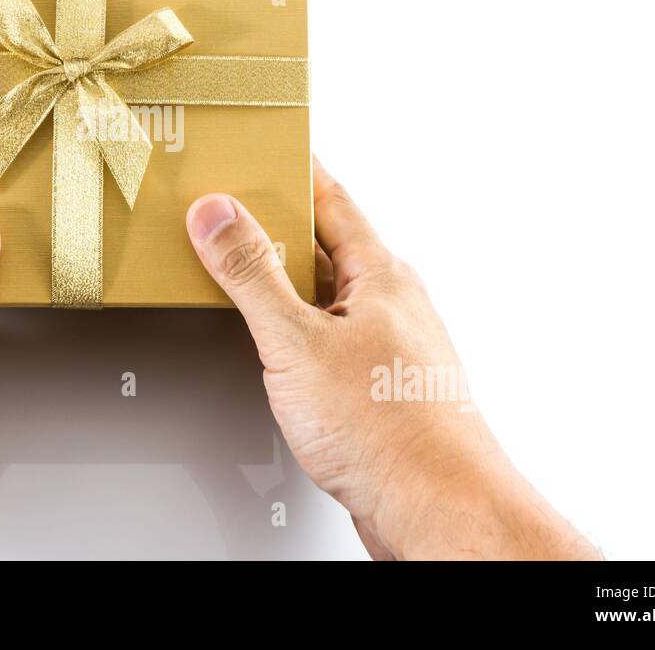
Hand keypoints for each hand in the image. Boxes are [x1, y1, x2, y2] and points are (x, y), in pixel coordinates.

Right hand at [185, 157, 598, 559]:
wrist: (436, 508)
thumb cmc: (390, 431)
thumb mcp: (297, 342)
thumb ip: (252, 274)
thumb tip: (217, 215)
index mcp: (381, 275)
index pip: (333, 198)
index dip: (294, 168)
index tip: (264, 145)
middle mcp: (390, 302)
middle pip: (326, 242)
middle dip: (276, 223)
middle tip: (229, 205)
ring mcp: (386, 344)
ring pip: (325, 293)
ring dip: (282, 279)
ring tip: (234, 268)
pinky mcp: (377, 385)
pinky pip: (327, 334)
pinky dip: (291, 324)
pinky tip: (269, 340)